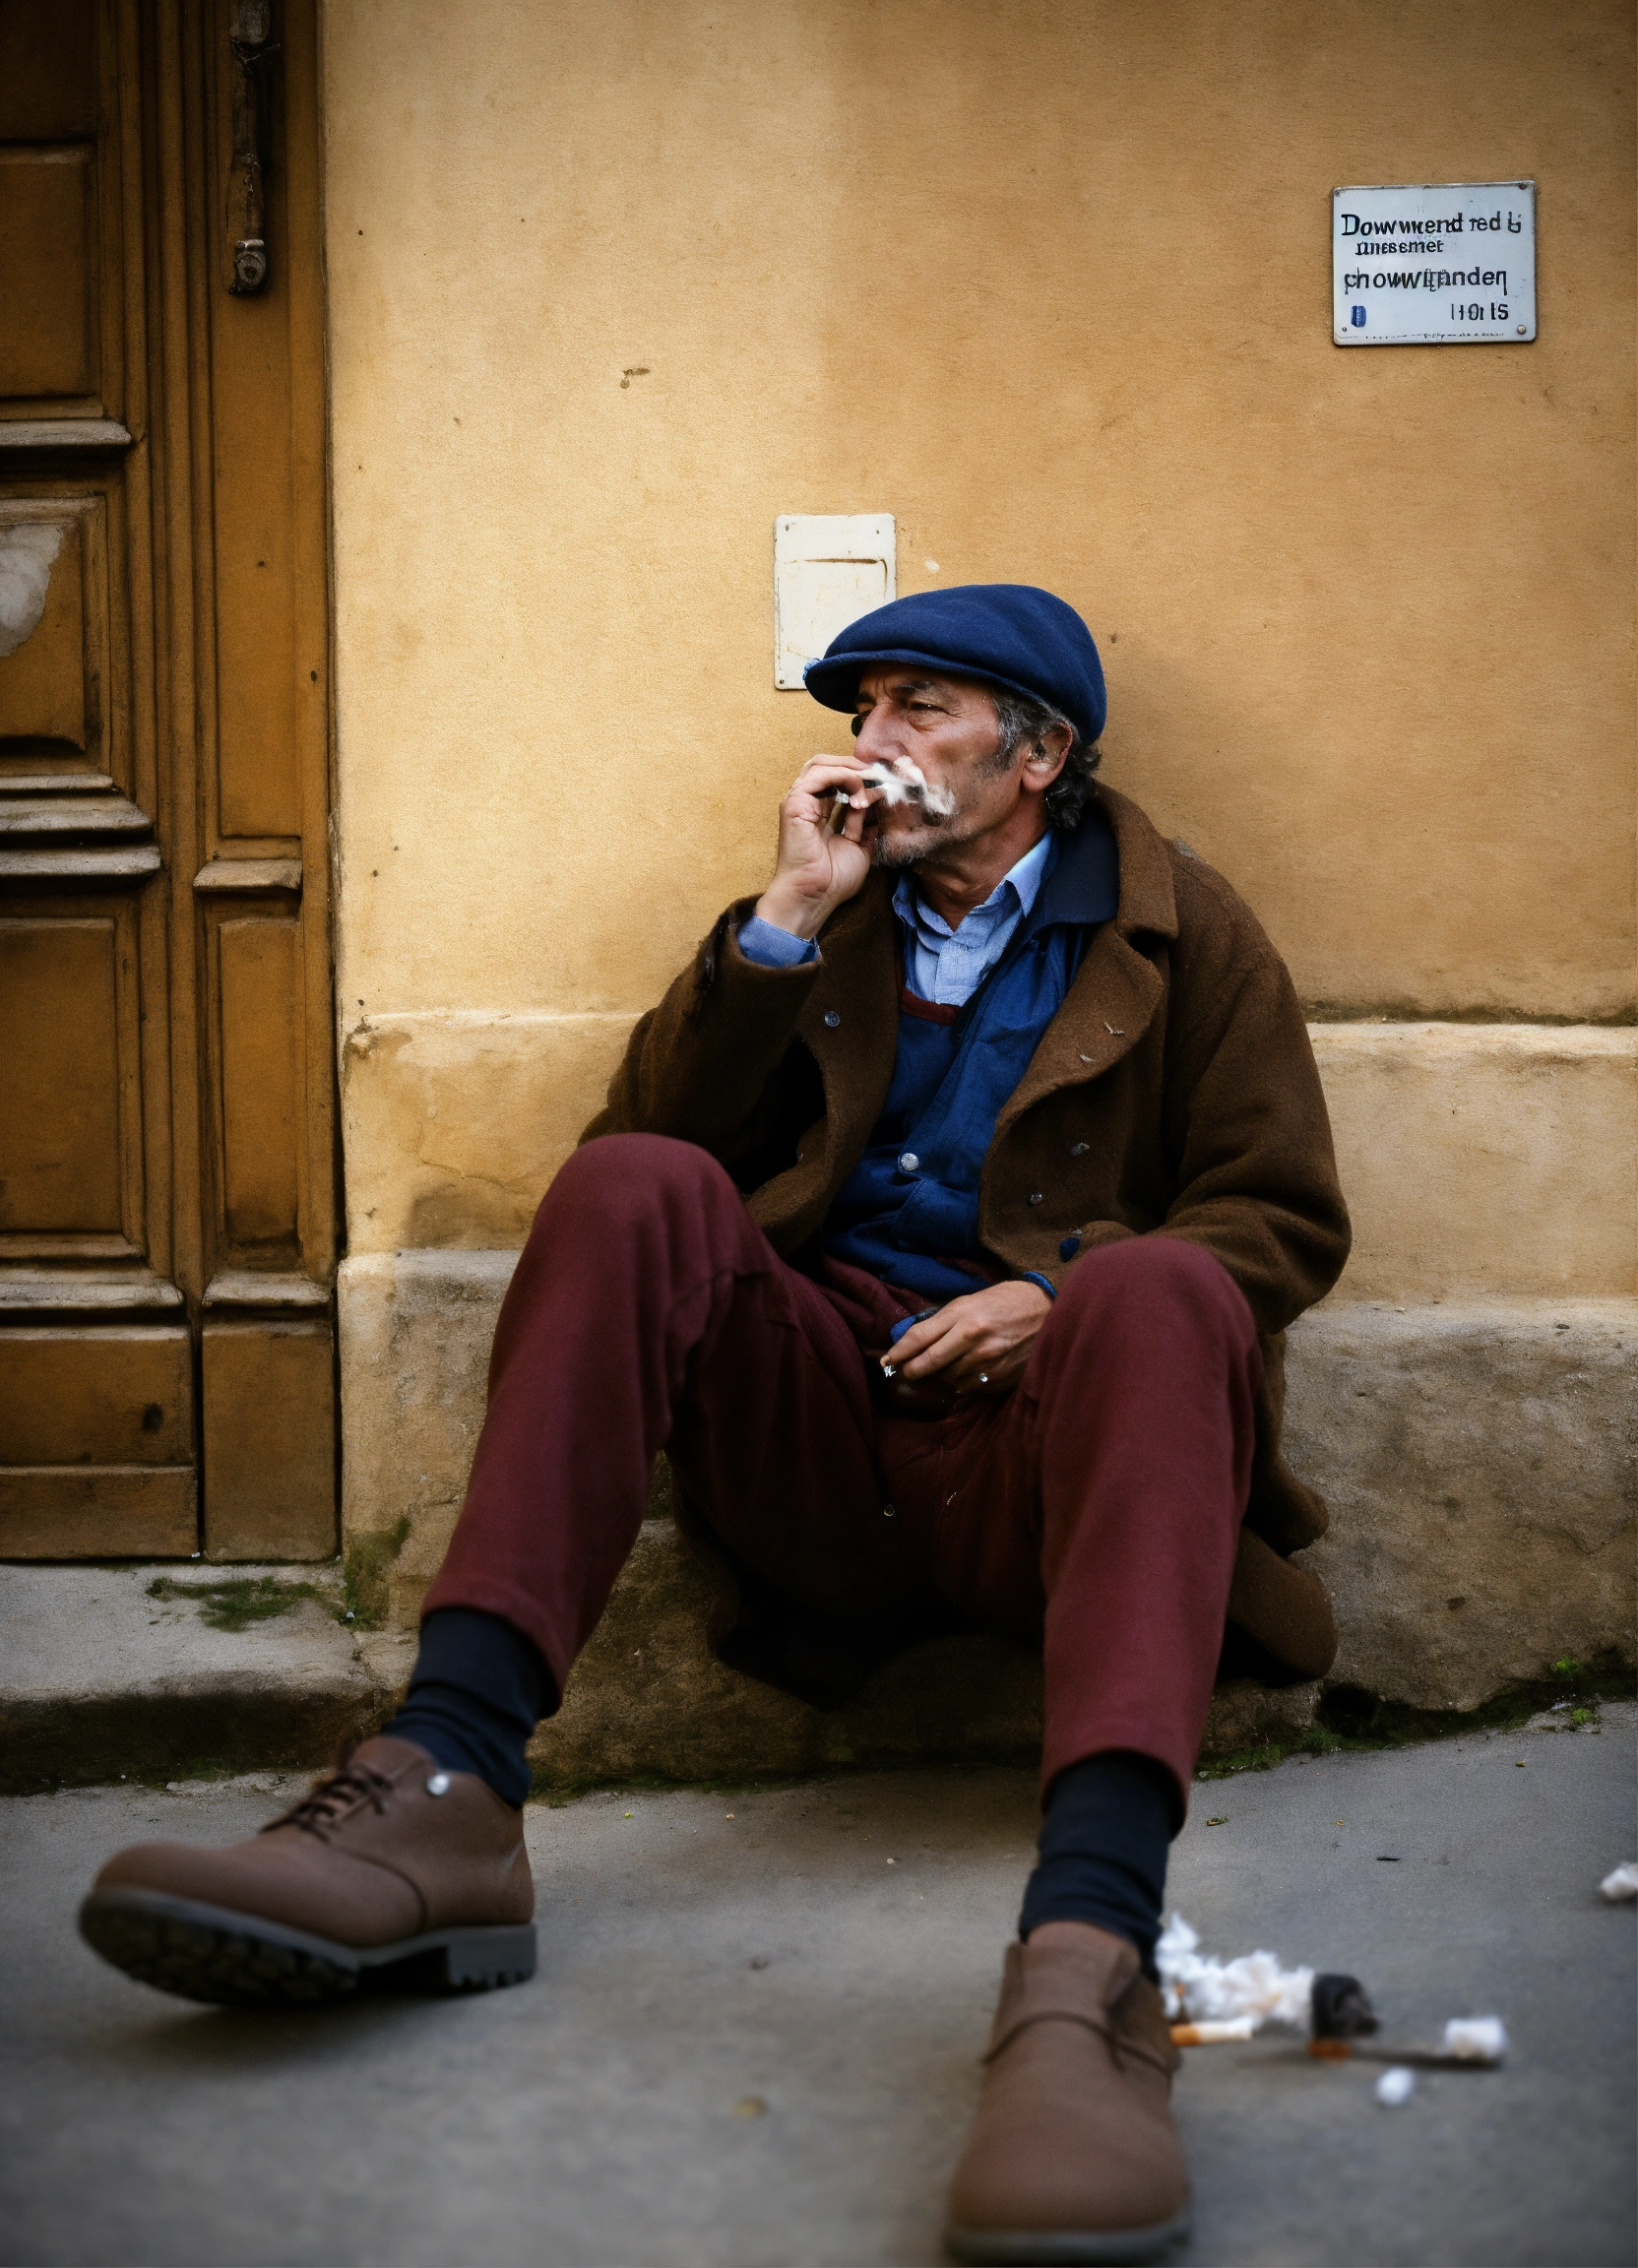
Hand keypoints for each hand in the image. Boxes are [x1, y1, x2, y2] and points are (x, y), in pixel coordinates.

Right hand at [754, 753, 887, 940]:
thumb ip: (869, 823)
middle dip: (856, 766)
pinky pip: (821, 774)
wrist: (815, 896)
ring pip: (823, 764)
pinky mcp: (795, 803)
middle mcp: (807, 803)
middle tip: (880, 776)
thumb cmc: (833, 880)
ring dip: (852, 770)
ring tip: (871, 783)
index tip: (886, 784)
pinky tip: (859, 790)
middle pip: (828, 765)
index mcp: (819, 812)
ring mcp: (798, 801)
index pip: (838, 780)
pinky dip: (844, 776)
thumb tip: (881, 801)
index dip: (862, 777)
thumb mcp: (862, 846)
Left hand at [882, 1280, 1051, 1395]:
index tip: (886, 1361)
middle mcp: (972, 1337)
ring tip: (953, 1362)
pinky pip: (968, 1387)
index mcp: (962, 1313)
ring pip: (947, 1378)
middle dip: (912, 1370)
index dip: (898, 1352)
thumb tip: (911, 1342)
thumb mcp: (970, 1301)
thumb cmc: (1004, 1301)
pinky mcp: (1000, 1376)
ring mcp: (987, 1359)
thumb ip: (942, 1321)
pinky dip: (964, 1382)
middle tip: (907, 1372)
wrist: (1048, 1310)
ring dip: (943, 1374)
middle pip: (928, 1363)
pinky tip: (972, 1369)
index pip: (919, 1337)